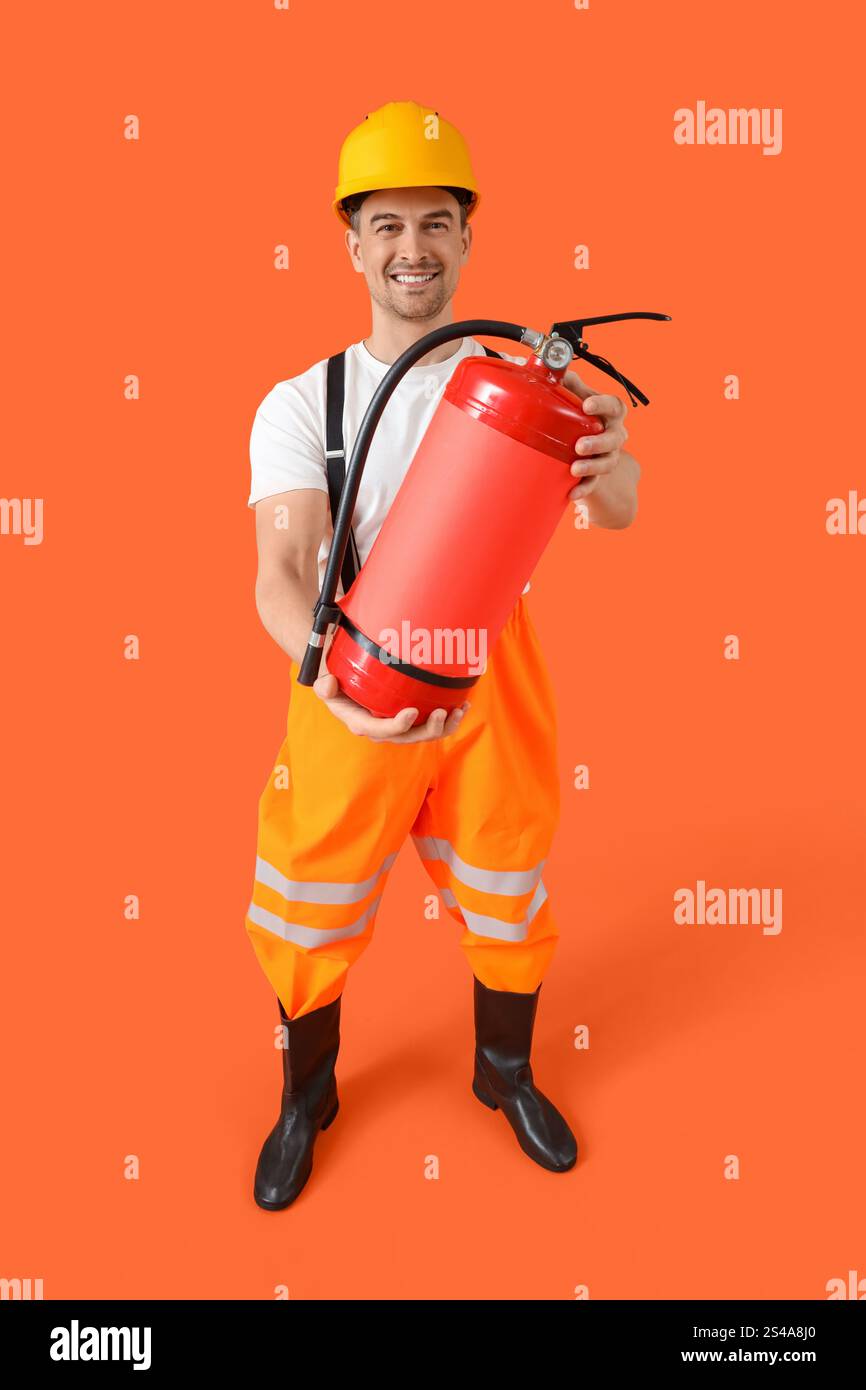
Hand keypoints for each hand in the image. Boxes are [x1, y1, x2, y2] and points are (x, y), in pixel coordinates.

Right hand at [313, 672, 469, 742]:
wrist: (345, 685)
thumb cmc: (337, 684)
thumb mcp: (325, 685)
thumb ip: (325, 686)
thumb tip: (329, 684)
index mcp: (363, 723)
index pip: (380, 730)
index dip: (397, 725)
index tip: (412, 712)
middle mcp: (383, 729)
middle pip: (409, 737)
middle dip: (428, 729)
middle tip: (442, 712)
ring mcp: (399, 726)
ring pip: (425, 734)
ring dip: (444, 726)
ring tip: (458, 710)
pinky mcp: (411, 720)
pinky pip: (432, 724)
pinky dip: (448, 718)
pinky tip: (462, 705)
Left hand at [560, 373, 628, 502]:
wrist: (589, 447)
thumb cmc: (581, 416)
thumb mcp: (576, 398)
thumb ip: (566, 383)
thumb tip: (544, 367)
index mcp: (610, 413)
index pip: (614, 406)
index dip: (602, 405)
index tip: (586, 405)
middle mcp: (614, 434)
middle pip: (614, 438)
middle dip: (597, 443)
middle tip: (579, 446)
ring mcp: (608, 456)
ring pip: (607, 463)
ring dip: (592, 467)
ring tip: (574, 469)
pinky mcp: (598, 475)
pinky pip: (594, 484)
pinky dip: (584, 489)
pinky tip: (571, 493)